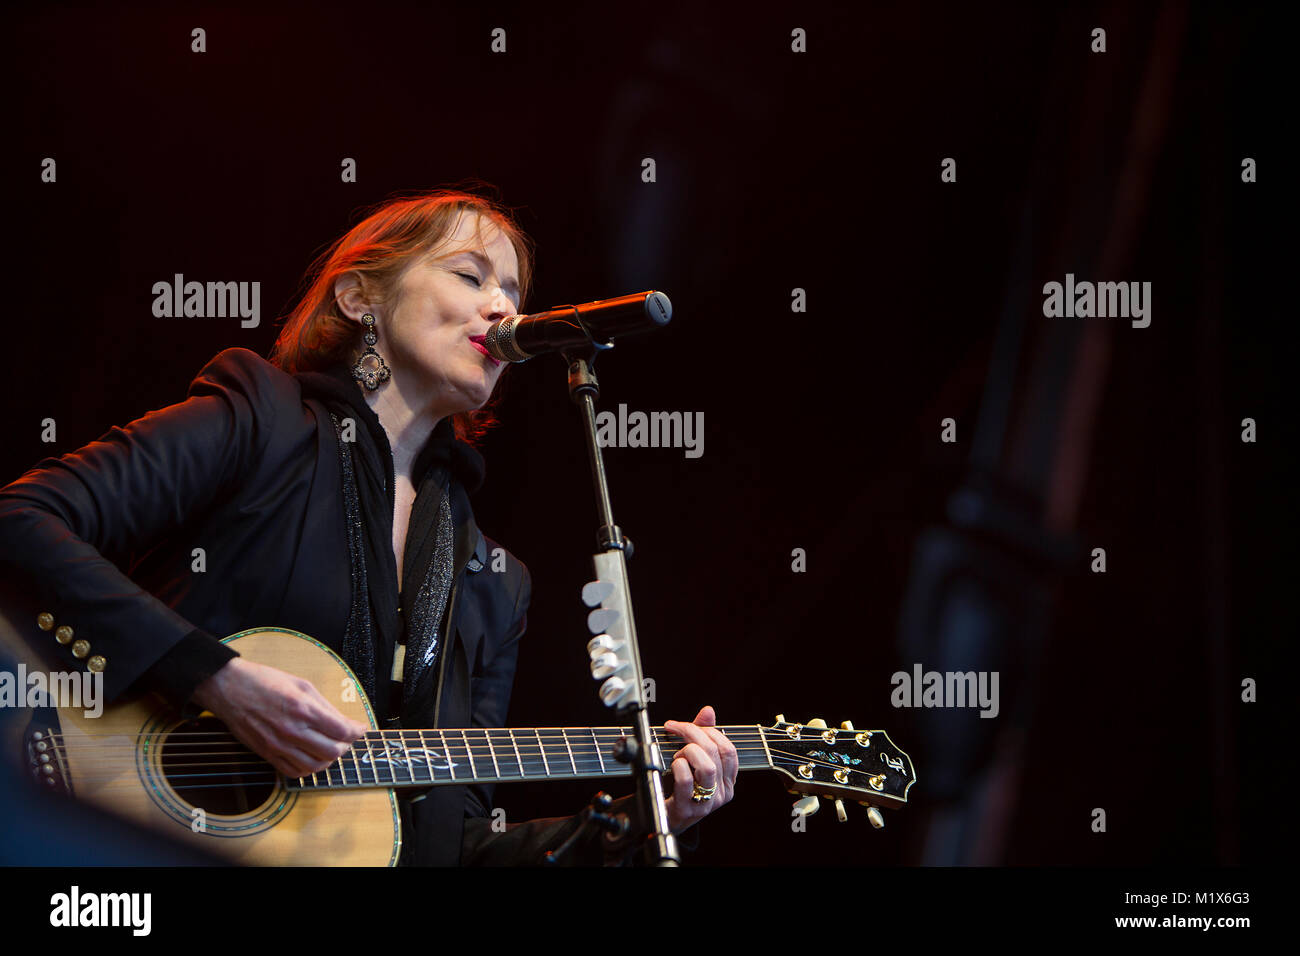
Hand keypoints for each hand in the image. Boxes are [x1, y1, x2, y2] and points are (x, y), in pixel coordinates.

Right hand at [192, 658, 367, 777]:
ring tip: (331, 747)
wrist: (229, 687)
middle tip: (347, 738)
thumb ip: (324, 706)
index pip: (341, 731)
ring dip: (329, 759)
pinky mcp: (266, 753)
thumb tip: (344, 722)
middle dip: (346, 746)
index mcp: (303, 709)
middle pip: (333, 752)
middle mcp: (292, 731)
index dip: (357, 731)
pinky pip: (293, 772)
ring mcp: (278, 745)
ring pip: (315, 766)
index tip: (360, 728)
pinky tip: (312, 757)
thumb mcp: (302, 684)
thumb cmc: (265, 681)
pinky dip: (308, 769)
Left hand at [662, 705, 737, 832]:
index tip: (688, 724)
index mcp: (727, 781)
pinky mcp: (687, 809)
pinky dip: (677, 766)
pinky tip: (672, 766)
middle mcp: (721, 793)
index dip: (709, 731)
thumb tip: (708, 712)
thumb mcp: (693, 759)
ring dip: (687, 751)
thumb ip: (702, 735)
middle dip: (692, 734)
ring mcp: (706, 803)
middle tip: (674, 730)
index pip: (728, 749)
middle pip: (715, 753)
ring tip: (677, 755)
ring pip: (706, 766)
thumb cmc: (679, 786)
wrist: (662, 816)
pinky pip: (685, 779)